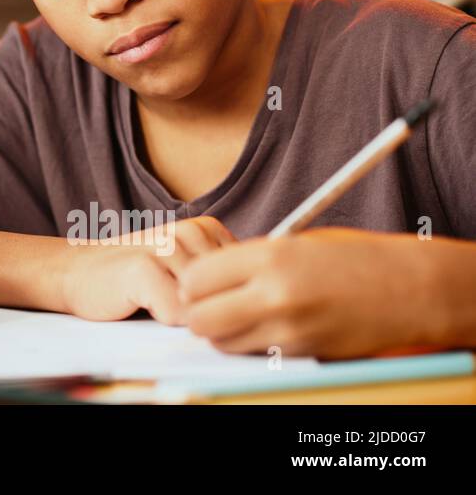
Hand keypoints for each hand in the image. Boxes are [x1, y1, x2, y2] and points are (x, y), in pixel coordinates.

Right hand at [63, 216, 234, 324]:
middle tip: (170, 298)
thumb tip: (260, 305)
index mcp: (207, 229)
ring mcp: (166, 247)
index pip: (246, 280)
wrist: (76, 271)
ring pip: (203, 305)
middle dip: (205, 309)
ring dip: (181, 313)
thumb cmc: (133, 276)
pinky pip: (178, 313)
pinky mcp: (143, 267)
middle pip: (226, 296)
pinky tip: (141, 302)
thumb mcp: (185, 266)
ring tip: (155, 298)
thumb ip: (219, 275)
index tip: (196, 297)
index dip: (225, 300)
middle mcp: (191, 231)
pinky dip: (162, 318)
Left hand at [178, 228, 435, 358]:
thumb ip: (247, 262)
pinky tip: (264, 327)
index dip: (193, 281)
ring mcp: (287, 329)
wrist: (407, 289)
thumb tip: (202, 280)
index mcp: (268, 256)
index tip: (201, 280)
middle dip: (197, 312)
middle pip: (199, 318)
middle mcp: (273, 294)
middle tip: (209, 303)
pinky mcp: (300, 352)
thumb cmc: (350, 259)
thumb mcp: (292, 245)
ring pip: (222, 343)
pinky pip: (252, 354)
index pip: (196, 277)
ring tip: (238, 315)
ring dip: (221, 332)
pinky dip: (248, 345)